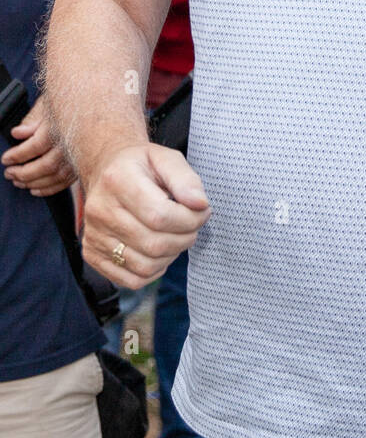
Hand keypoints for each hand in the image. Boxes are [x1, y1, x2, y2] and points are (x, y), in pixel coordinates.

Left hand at [1, 95, 75, 195]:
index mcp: (63, 127)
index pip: (36, 146)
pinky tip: (35, 189)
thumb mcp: (50, 105)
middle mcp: (73, 143)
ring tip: (18, 181)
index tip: (6, 159)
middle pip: (46, 165)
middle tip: (9, 173)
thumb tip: (17, 133)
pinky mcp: (82, 165)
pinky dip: (48, 189)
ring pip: (55, 176)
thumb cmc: (71, 103)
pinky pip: (65, 182)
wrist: (94, 105)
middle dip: (24, 173)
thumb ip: (33, 120)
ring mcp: (79, 156)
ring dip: (33, 183)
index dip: (18, 155)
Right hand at [81, 143, 210, 288]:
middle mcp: (100, 210)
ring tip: (177, 236)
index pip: (159, 215)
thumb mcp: (166, 157)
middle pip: (153, 243)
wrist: (105, 168)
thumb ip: (186, 179)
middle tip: (193, 225)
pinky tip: (160, 252)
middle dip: (185, 238)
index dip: (190, 219)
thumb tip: (200, 204)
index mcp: (117, 180)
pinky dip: (154, 271)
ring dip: (171, 255)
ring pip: (144, 266)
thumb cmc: (140, 164)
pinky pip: (131, 279)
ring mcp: (93, 235)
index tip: (202, 211)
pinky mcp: (91, 254)